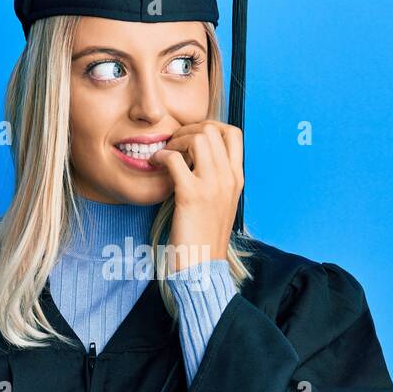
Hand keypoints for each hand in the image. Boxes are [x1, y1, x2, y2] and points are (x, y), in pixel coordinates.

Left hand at [149, 121, 242, 274]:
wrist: (203, 265)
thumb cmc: (206, 235)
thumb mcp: (221, 202)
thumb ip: (216, 179)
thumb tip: (198, 157)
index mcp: (237, 178)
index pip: (233, 133)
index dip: (210, 125)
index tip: (192, 136)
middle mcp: (228, 178)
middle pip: (213, 130)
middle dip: (189, 129)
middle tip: (175, 143)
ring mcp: (212, 186)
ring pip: (197, 138)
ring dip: (176, 140)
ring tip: (166, 153)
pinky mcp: (191, 195)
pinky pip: (174, 159)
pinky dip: (161, 156)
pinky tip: (155, 164)